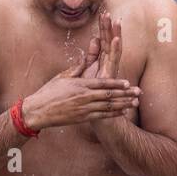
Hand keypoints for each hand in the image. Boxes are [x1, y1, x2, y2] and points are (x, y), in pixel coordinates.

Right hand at [22, 29, 139, 130]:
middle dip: (125, 94)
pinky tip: (122, 112)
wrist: (38, 111)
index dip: (116, 83)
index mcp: (81, 85)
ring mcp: (84, 109)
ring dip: (123, 104)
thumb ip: (77, 68)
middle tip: (138, 92)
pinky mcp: (82, 118)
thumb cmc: (49, 92)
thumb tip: (86, 57)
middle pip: (109, 95)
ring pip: (108, 106)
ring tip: (135, 102)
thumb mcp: (63, 77)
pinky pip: (101, 116)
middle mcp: (84, 97)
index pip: (102, 83)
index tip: (127, 83)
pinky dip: (113, 114)